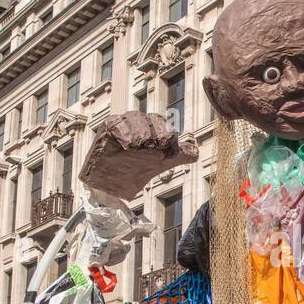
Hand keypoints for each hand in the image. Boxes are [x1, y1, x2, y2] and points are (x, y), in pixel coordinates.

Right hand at [78, 111, 198, 200]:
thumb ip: (177, 156)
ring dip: (140, 132)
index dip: (167, 133)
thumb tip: (196, 152)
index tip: (168, 148)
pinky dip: (123, 133)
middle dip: (156, 132)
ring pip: (134, 118)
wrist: (111, 185)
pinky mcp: (106, 129)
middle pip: (150, 119)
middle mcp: (136, 124)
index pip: (161, 123)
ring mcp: (121, 124)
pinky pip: (116, 123)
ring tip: (141, 146)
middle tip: (157, 147)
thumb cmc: (134, 172)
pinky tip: (127, 145)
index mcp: (150, 129)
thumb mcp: (159, 165)